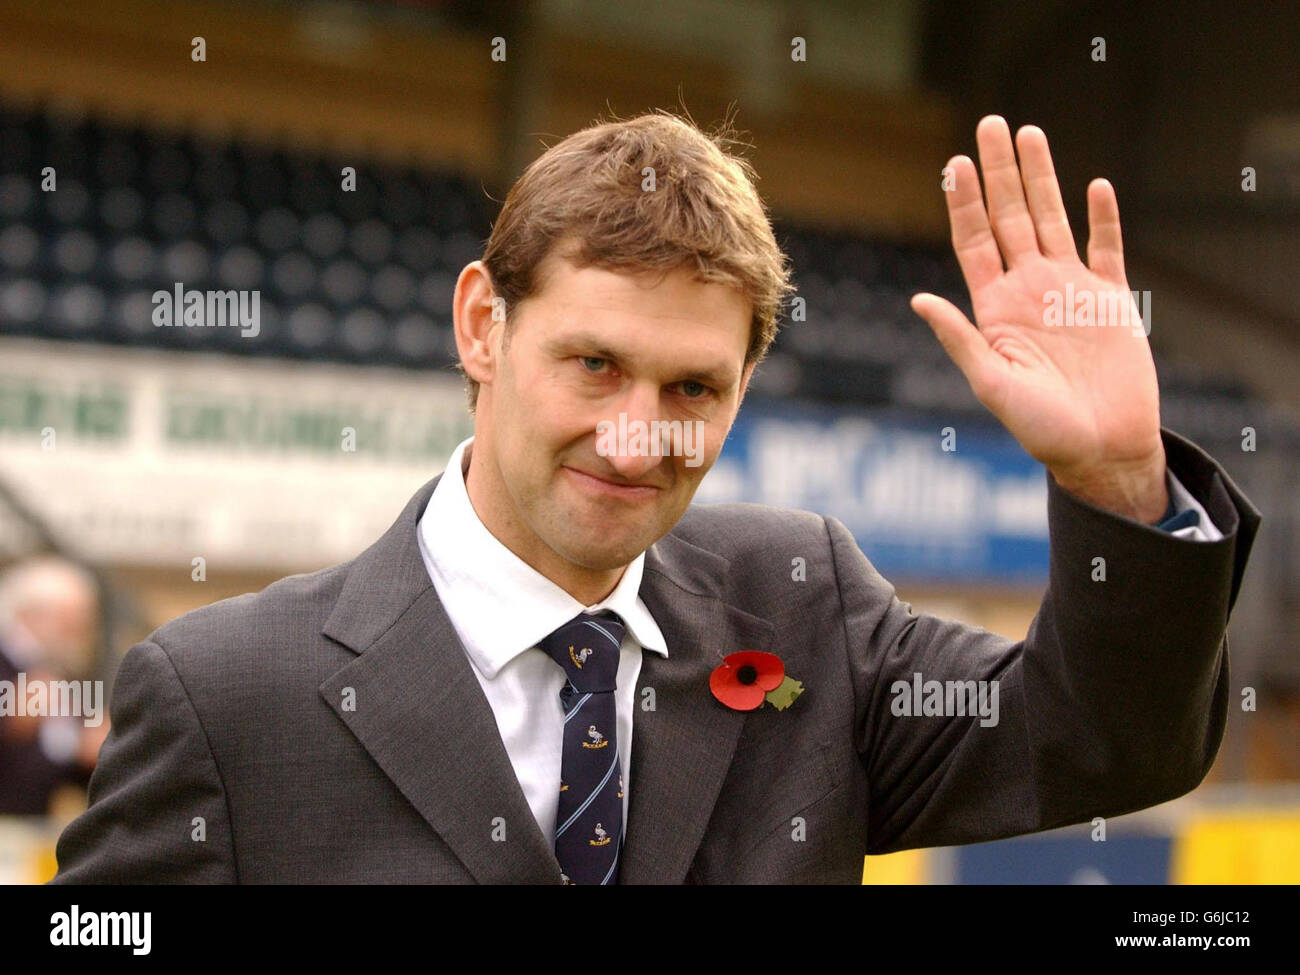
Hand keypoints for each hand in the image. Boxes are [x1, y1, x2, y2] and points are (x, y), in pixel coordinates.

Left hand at [911, 116, 1167, 521]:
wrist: (1102, 449)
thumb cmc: (1043, 429)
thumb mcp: (992, 384)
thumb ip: (960, 339)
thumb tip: (918, 300)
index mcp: (996, 308)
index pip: (974, 242)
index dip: (964, 203)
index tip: (953, 163)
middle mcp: (1030, 290)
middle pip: (1010, 217)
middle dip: (999, 172)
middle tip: (989, 124)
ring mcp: (1070, 290)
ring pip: (1053, 219)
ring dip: (1042, 178)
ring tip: (1031, 134)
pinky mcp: (1111, 299)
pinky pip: (1107, 249)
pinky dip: (1103, 218)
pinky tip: (1095, 186)